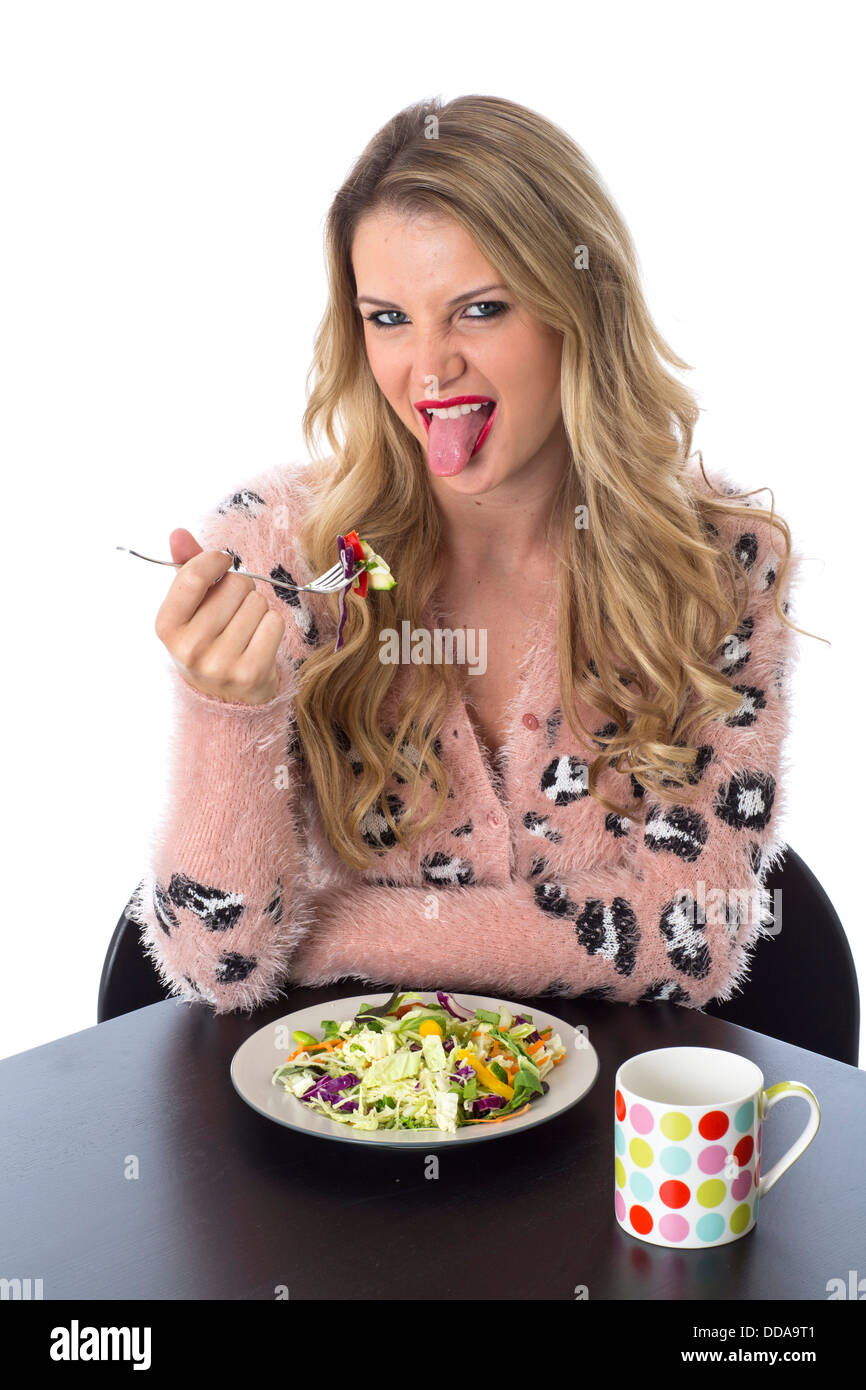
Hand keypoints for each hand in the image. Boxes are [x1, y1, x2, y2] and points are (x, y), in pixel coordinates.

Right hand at [154, 529, 285, 703]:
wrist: (225, 695)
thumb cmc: (207, 638)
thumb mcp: (189, 607)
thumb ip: (186, 568)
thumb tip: (178, 533)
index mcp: (167, 627)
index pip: (194, 576)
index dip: (215, 559)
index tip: (223, 561)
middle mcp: (190, 648)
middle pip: (234, 585)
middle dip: (240, 588)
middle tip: (233, 607)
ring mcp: (221, 664)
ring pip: (258, 603)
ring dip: (257, 607)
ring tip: (245, 625)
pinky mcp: (251, 673)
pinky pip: (275, 623)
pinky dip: (272, 625)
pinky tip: (259, 639)